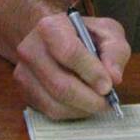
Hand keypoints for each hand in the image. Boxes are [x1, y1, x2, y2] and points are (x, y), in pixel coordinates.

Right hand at [13, 12, 130, 120]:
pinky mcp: (25, 92)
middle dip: (89, 98)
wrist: (54, 39)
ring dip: (82, 108)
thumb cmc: (83, 35)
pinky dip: (72, 112)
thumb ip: (115, 51)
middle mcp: (30, 50)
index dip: (91, 72)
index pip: (69, 52)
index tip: (108, 86)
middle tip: (107, 101)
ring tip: (98, 102)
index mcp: (50, 27)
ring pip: (55, 102)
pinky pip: (50, 111)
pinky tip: (84, 104)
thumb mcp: (107, 32)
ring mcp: (24, 73)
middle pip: (60, 84)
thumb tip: (114, 77)